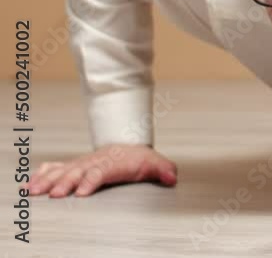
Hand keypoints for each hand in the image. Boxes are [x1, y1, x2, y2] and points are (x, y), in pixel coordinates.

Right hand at [20, 144, 177, 197]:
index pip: (100, 172)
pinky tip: (31, 182)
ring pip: (63, 171)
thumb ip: (163, 170)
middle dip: (65, 183)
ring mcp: (83, 164)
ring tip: (34, 190)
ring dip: (48, 180)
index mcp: (113, 163)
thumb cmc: (139, 158)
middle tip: (54, 194)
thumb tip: (171, 177)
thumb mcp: (155, 163)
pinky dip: (43, 174)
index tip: (81, 193)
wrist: (129, 146)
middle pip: (77, 172)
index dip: (91, 181)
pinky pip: (57, 169)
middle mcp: (94, 162)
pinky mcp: (75, 167)